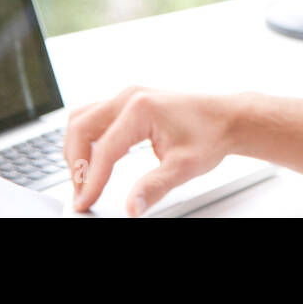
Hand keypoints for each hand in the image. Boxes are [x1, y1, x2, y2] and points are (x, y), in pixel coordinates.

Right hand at [63, 85, 235, 215]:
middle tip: (81, 193)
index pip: (104, 149)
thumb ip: (154, 187)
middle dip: (76, 164)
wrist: (226, 117)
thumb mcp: (184, 167)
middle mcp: (128, 96)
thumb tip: (131, 208)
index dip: (91, 180)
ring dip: (77, 148)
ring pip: (82, 118)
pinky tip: (92, 159)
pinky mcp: (127, 101)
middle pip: (81, 127)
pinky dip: (86, 138)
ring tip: (83, 179)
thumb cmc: (210, 135)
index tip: (84, 202)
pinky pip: (93, 115)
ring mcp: (126, 95)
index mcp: (140, 108)